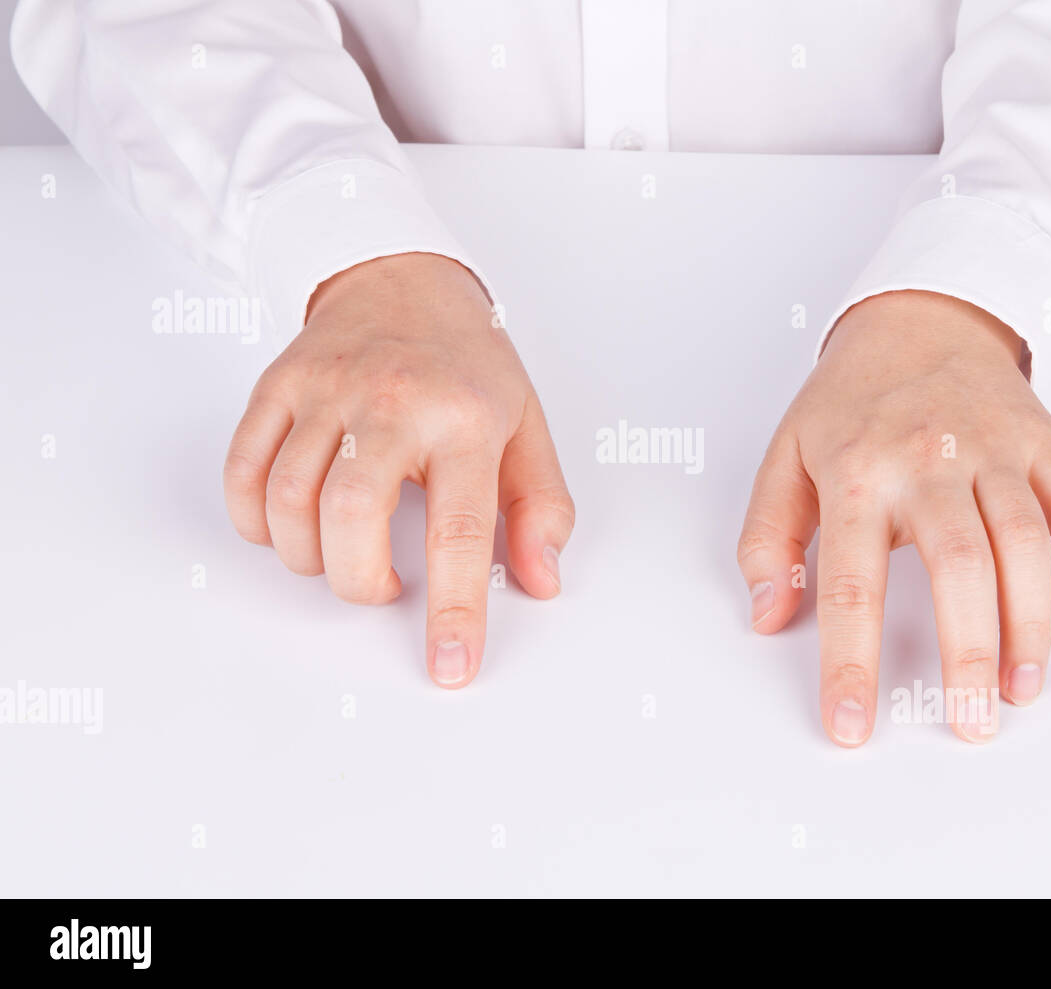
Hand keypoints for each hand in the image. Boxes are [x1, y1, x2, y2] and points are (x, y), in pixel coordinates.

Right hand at [223, 252, 573, 687]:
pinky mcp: (276, 386)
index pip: (461, 533)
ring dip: (308, 557)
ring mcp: (325, 391)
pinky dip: (254, 521)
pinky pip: (242, 473)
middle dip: (360, 583)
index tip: (450, 668)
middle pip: (351, 520)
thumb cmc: (469, 363)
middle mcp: (391, 402)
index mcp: (465, 421)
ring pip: (287, 502)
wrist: (402, 276)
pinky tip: (290, 525)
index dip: (455, 612)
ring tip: (342, 551)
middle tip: (383, 586)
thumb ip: (540, 508)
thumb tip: (539, 581)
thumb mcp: (526, 427)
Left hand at [737, 290, 1050, 744]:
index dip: (850, 662)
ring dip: (1030, 624)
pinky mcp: (1044, 442)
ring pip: (1027, 541)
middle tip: (971, 724)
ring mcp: (995, 447)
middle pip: (959, 564)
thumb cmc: (848, 402)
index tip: (852, 726)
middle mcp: (929, 458)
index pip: (850, 582)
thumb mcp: (785, 457)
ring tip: (1020, 691)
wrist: (920, 317)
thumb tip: (767, 616)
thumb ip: (769, 538)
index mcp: (855, 471)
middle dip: (968, 652)